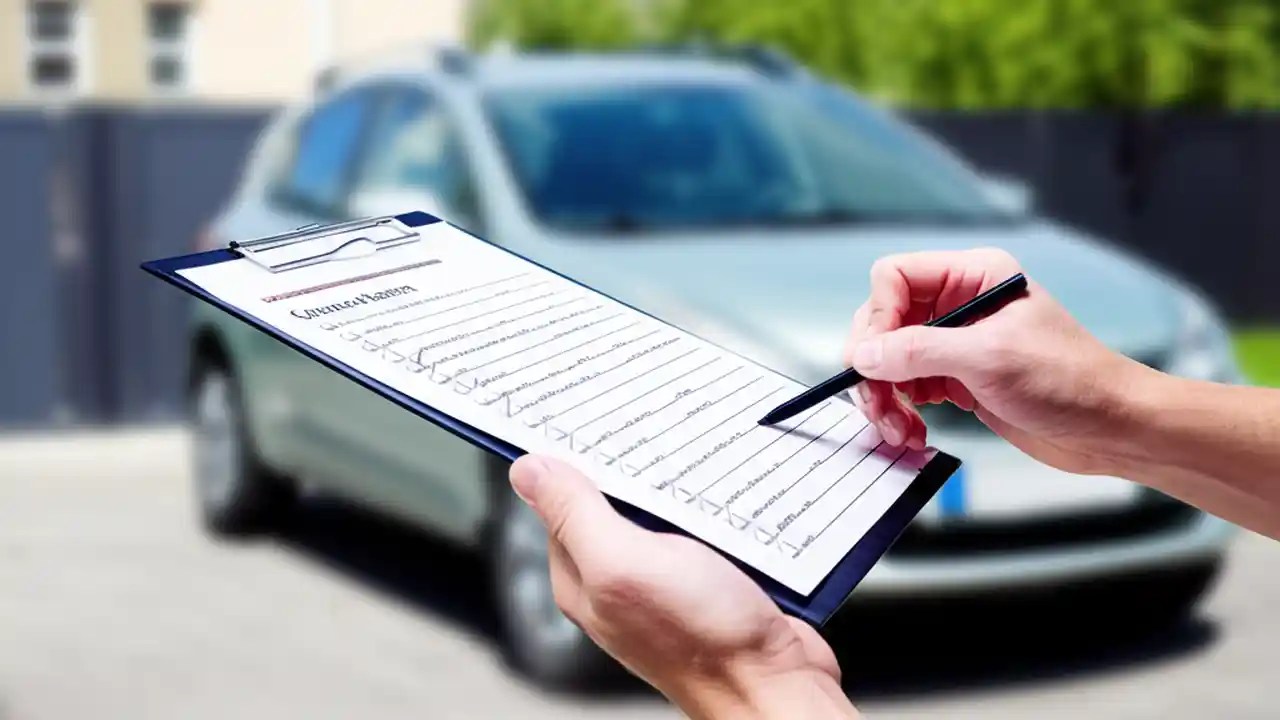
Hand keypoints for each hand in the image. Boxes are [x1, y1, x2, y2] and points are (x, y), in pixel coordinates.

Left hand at [508, 455, 858, 718]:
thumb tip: (527, 470)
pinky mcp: (711, 579)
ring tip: (690, 452)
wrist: (776, 683)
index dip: (572, 460)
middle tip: (646, 424)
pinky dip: (712, 506)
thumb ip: (575, 516)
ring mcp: (667, 581)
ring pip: (661, 512)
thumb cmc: (704, 639)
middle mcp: (620, 580)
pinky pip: (703, 528)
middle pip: (612, 502)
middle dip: (629, 465)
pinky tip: (725, 489)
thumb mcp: (625, 563)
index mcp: (585, 578)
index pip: (561, 502)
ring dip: (675, 484)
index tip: (587, 419)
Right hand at [844, 248, 1143, 475]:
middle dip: (874, 366)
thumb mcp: (988, 358)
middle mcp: (960, 303)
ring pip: (890, 360)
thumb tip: (864, 354)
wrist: (1110, 428)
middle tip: (876, 403)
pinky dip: (901, 411)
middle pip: (885, 322)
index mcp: (973, 276)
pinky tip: (912, 432)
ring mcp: (957, 342)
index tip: (876, 358)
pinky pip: (907, 388)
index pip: (895, 277)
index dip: (879, 316)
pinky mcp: (957, 378)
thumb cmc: (1070, 381)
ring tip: (897, 429)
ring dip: (884, 396)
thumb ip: (919, 351)